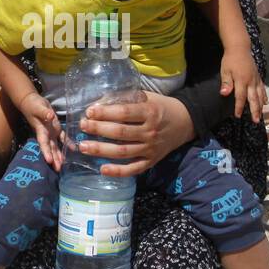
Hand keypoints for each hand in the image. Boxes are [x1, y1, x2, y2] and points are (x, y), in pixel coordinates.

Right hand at [20, 92, 62, 169]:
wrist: (32, 101)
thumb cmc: (33, 105)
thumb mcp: (38, 107)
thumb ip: (44, 112)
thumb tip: (50, 116)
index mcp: (41, 130)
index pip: (43, 143)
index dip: (46, 152)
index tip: (49, 161)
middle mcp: (46, 134)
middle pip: (50, 148)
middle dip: (53, 159)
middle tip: (58, 169)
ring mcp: (51, 132)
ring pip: (56, 146)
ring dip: (59, 155)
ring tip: (63, 165)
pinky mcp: (56, 128)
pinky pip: (62, 137)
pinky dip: (67, 143)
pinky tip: (73, 149)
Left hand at [78, 92, 194, 176]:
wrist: (185, 122)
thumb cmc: (161, 107)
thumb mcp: (147, 97)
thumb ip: (126, 99)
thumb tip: (99, 102)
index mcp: (150, 112)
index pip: (124, 113)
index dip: (105, 113)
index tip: (89, 112)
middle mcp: (150, 131)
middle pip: (120, 133)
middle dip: (98, 130)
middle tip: (82, 126)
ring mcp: (151, 148)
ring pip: (123, 152)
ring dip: (101, 150)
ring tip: (83, 147)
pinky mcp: (152, 161)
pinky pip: (134, 169)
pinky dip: (118, 171)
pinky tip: (102, 169)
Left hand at [220, 45, 266, 121]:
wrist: (240, 48)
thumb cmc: (230, 60)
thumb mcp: (225, 70)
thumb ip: (226, 83)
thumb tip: (224, 94)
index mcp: (241, 80)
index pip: (241, 97)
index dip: (239, 107)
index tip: (238, 115)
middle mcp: (251, 81)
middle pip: (253, 99)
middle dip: (254, 110)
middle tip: (255, 121)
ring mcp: (256, 79)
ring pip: (260, 95)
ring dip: (261, 106)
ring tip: (260, 116)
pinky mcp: (258, 77)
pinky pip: (263, 89)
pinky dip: (264, 96)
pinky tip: (266, 103)